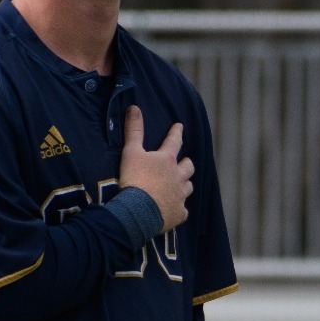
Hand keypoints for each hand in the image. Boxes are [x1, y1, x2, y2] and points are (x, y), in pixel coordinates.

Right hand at [119, 106, 193, 231]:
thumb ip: (134, 130)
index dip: (176, 133)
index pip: (174, 141)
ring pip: (188, 187)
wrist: (138, 211)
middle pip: (188, 166)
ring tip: (179, 185)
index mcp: (167, 160)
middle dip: (186, 163)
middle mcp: (178, 176)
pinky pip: (183, 210)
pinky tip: (174, 210)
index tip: (180, 126)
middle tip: (183, 163)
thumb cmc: (135, 179)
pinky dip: (179, 209)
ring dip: (185, 184)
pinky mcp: (179, 213)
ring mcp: (180, 196)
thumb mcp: (131, 152)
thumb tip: (134, 107)